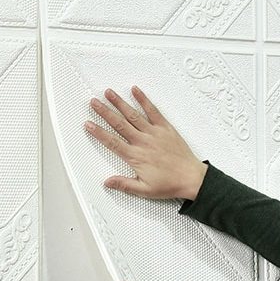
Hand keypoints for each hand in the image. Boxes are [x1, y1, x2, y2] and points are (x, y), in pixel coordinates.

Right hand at [84, 86, 207, 200]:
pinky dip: (143, 100)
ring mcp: (154, 133)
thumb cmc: (169, 184)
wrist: (191, 178)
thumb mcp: (144, 190)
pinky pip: (153, 111)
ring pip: (133, 115)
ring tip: (108, 93)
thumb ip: (124, 184)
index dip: (98, 132)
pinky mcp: (165, 128)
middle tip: (93, 102)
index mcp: (135, 157)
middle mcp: (142, 142)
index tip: (88, 124)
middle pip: (119, 124)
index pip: (112, 142)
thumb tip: (107, 182)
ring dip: (120, 103)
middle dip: (104, 112)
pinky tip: (135, 90)